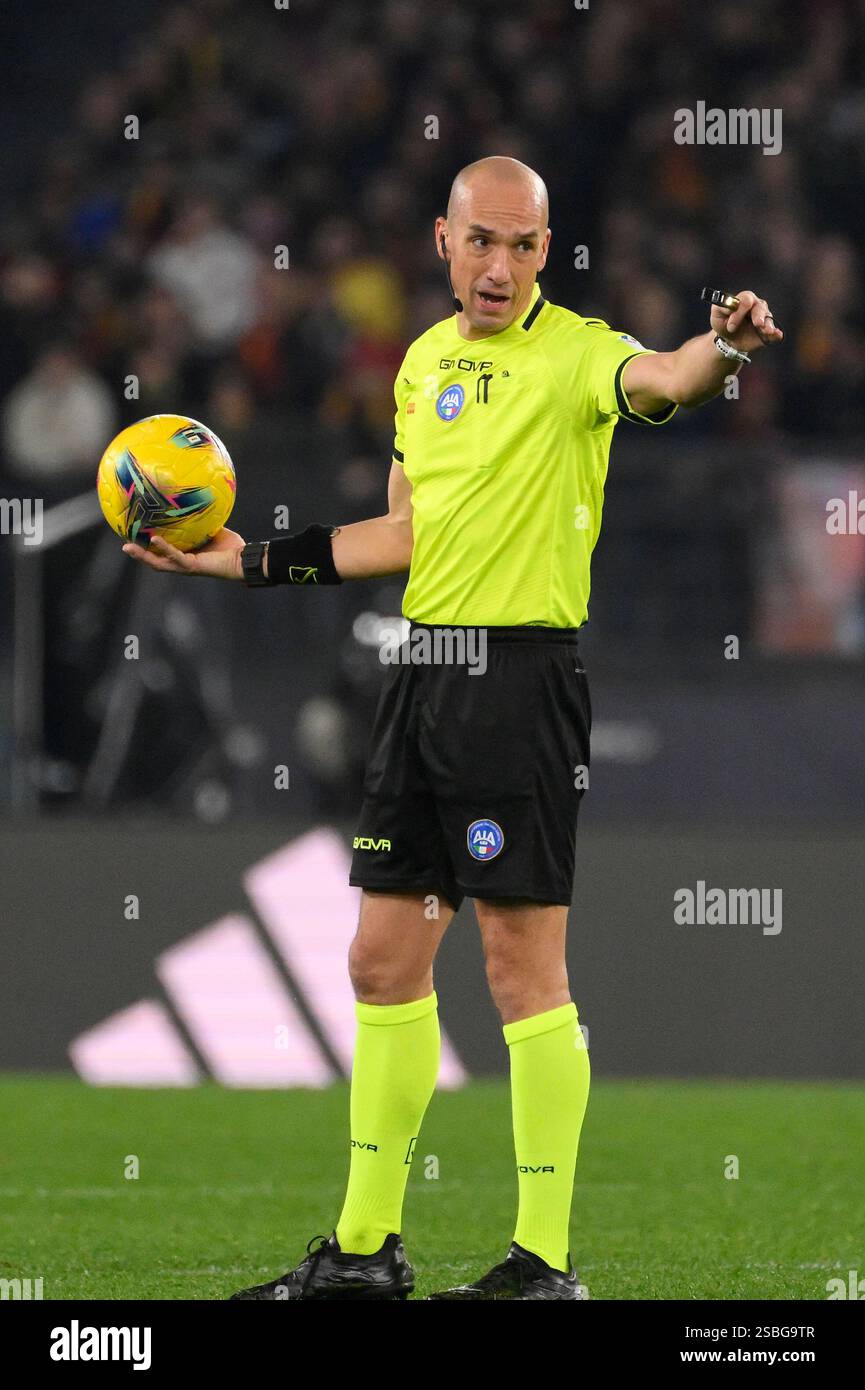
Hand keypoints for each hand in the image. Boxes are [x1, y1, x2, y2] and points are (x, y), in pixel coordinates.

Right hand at [122, 527, 245, 579]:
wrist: (243, 559)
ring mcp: (186, 566)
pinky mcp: (192, 566)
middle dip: (139, 555)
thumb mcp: (212, 530)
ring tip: (128, 547)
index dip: (148, 549)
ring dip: (143, 556)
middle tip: (124, 546)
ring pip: (159, 563)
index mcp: (185, 557)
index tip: (134, 539)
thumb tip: (195, 501)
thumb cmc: (231, 547)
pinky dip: (164, 548)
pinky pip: (174, 556)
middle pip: (155, 561)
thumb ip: (201, 520)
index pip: (163, 554)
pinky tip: (153, 540)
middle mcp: (182, 564)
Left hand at [710, 290, 782, 352]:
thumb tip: (729, 305)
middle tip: (757, 324)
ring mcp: (764, 320)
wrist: (728, 339)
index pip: (746, 300)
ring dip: (768, 325)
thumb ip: (721, 306)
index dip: (740, 311)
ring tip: (767, 331)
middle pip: (761, 308)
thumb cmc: (723, 322)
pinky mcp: (767, 333)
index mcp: (745, 300)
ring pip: (768, 319)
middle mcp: (757, 307)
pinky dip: (776, 334)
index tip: (731, 325)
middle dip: (759, 316)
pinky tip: (778, 335)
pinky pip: (775, 333)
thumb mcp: (717, 313)